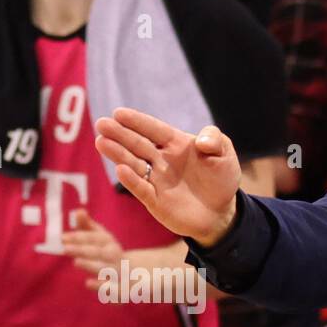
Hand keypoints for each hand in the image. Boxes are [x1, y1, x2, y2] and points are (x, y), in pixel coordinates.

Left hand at [60, 209, 122, 288]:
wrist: (142, 277)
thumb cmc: (111, 255)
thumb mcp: (101, 240)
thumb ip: (87, 226)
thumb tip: (79, 211)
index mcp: (111, 245)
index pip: (97, 239)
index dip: (81, 237)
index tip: (63, 238)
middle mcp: (117, 259)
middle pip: (101, 253)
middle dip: (83, 250)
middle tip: (65, 248)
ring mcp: (121, 275)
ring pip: (107, 270)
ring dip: (92, 266)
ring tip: (76, 262)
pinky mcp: (124, 291)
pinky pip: (115, 290)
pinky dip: (104, 288)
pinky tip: (88, 284)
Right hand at [94, 108, 241, 244]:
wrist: (222, 213)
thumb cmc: (221, 179)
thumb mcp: (225, 155)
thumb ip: (215, 140)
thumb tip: (202, 141)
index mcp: (175, 143)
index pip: (153, 129)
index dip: (137, 121)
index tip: (119, 113)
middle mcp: (161, 160)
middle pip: (138, 144)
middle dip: (120, 134)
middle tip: (102, 124)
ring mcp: (156, 180)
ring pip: (134, 164)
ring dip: (118, 154)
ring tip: (102, 142)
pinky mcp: (155, 201)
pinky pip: (141, 189)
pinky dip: (132, 180)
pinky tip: (121, 169)